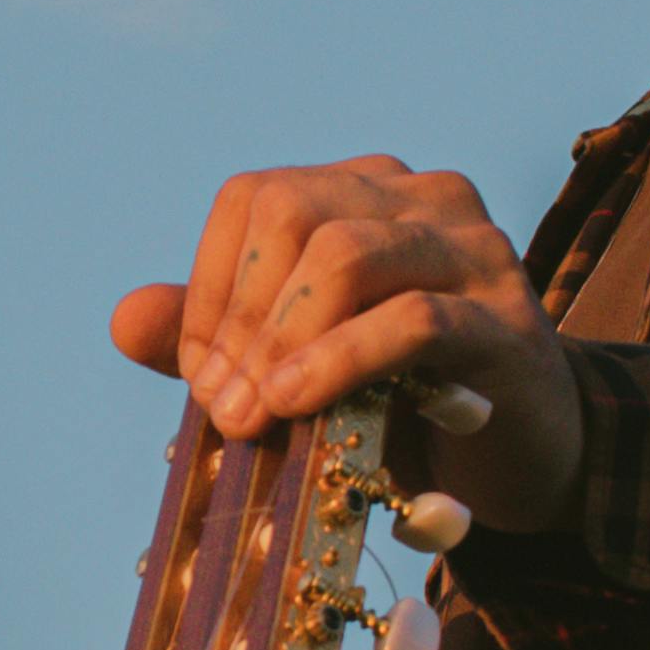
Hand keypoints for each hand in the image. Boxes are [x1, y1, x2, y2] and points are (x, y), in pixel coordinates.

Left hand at [110, 155, 582, 534]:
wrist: (523, 459)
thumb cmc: (403, 405)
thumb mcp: (297, 368)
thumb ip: (214, 340)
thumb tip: (126, 319)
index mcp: (365, 191)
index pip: (257, 198)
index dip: (209, 283)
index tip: (199, 375)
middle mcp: (422, 199)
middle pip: (293, 211)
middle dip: (240, 315)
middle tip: (223, 407)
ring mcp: (475, 251)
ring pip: (349, 255)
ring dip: (283, 340)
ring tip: (258, 412)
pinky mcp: (509, 321)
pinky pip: (413, 320)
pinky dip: (341, 362)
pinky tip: (300, 402)